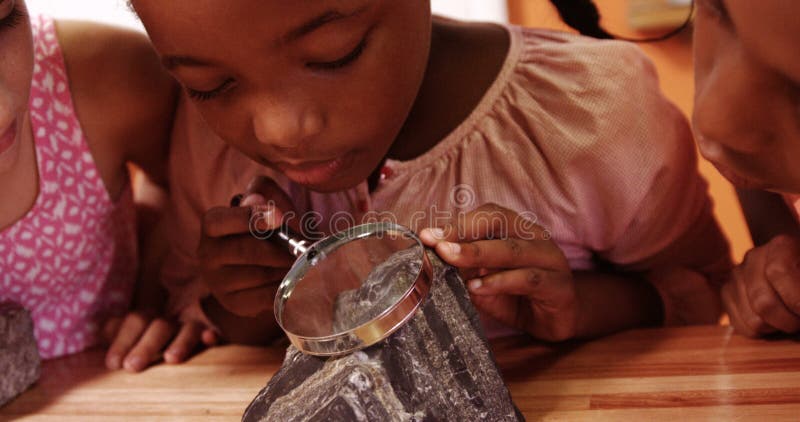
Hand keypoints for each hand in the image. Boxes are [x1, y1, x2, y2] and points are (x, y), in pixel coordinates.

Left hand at [103, 310, 217, 371]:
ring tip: (172, 359)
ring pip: (189, 328)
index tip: (113, 364)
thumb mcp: (137, 327)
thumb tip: (105, 329)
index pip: (137, 321)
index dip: (123, 340)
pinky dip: (213, 333)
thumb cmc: (159, 328)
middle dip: (147, 346)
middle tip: (133, 367)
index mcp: (153, 316)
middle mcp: (176, 316)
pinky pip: (217, 328)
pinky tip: (210, 338)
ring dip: (181, 342)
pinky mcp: (216, 328)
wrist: (201, 294)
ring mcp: (198, 319)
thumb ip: (120, 327)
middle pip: (161, 326)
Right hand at [197, 176, 295, 316]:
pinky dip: (285, 287)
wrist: (267, 264)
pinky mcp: (234, 304)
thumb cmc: (268, 228)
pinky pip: (265, 296)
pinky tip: (293, 279)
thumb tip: (256, 201)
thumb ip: (263, 193)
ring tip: (301, 263)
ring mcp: (218, 282)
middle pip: (247, 251)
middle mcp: (207, 254)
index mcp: (212, 225)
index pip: (220, 221)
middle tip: (302, 249)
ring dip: (285, 268)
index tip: (280, 218)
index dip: (250, 218)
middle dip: (279, 249)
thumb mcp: (266, 202)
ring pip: (259, 275)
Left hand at [420, 203, 576, 340]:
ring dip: (478, 253)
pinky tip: (477, 287)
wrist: (558, 320)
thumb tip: (427, 261)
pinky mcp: (559, 286)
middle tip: (436, 245)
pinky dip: (500, 281)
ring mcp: (550, 259)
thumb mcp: (484, 279)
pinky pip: (528, 278)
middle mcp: (535, 237)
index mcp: (517, 228)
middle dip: (463, 233)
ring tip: (449, 259)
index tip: (427, 236)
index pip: (487, 216)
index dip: (457, 223)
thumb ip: (462, 268)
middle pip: (498, 224)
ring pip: (512, 250)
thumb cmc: (517, 295)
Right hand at [723, 234, 799, 336]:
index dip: (796, 299)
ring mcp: (736, 277)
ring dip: (778, 327)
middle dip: (790, 320)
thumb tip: (799, 306)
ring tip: (791, 318)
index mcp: (780, 246)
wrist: (797, 279)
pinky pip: (745, 327)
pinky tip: (776, 321)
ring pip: (754, 319)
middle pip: (764, 302)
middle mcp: (753, 258)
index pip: (779, 271)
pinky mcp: (728, 295)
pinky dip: (764, 332)